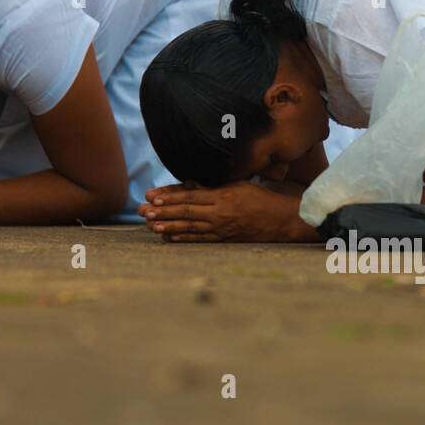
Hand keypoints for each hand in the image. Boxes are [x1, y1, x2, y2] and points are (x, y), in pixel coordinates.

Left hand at [137, 181, 312, 241]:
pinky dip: (184, 239)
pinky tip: (170, 238)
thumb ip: (215, 185)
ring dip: (169, 226)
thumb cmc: (261, 199)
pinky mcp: (225, 240)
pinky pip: (201, 240)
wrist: (282, 221)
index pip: (191, 195)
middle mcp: (221, 212)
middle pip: (187, 211)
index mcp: (223, 195)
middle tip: (143, 212)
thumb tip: (190, 184)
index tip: (152, 196)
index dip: (170, 196)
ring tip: (151, 226)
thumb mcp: (239, 185)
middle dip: (163, 212)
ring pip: (191, 227)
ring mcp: (223, 228)